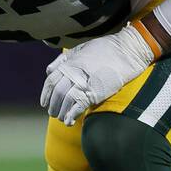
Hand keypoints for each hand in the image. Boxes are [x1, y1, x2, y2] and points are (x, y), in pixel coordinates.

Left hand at [40, 24, 154, 125]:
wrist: (126, 51)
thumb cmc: (105, 48)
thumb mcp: (80, 48)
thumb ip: (64, 59)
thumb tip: (49, 71)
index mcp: (69, 63)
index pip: (50, 82)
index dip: (46, 94)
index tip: (44, 102)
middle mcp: (73, 74)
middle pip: (57, 94)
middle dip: (53, 105)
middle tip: (52, 113)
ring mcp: (84, 84)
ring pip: (65, 102)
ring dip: (61, 112)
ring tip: (61, 118)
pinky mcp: (95, 92)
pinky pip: (78, 107)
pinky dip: (71, 115)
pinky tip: (69, 122)